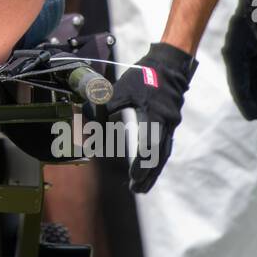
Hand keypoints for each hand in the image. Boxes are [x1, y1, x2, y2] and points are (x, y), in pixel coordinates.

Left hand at [103, 43, 197, 192]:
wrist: (168, 66)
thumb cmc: (143, 77)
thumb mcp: (120, 89)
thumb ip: (104, 107)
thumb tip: (86, 122)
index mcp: (154, 115)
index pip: (150, 144)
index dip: (142, 161)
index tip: (134, 175)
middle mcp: (166, 123)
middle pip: (159, 156)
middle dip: (148, 174)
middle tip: (136, 189)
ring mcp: (170, 125)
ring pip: (163, 155)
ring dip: (153, 172)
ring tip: (142, 187)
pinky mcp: (170, 125)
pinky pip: (165, 148)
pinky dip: (157, 161)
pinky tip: (150, 170)